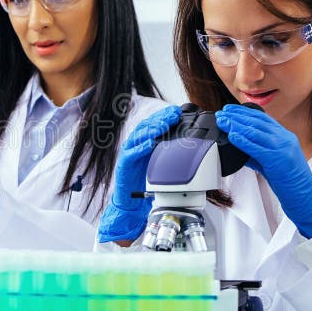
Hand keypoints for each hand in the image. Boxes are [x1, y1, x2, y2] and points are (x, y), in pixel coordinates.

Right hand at [97, 105, 181, 242]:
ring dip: (151, 130)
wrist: (130, 198)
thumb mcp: (160, 162)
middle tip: (172, 115)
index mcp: (144, 141)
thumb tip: (187, 142)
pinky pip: (131, 154)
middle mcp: (135, 144)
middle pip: (146, 126)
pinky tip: (149, 144)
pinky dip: (140, 148)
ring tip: (163, 126)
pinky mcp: (124, 164)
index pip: (154, 123)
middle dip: (160, 119)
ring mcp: (128, 153)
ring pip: (138, 136)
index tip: (176, 111)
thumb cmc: (144, 179)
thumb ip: (168, 151)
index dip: (164, 115)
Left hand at [215, 104, 311, 238]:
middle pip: (257, 122)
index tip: (230, 110)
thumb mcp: (273, 162)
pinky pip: (257, 147)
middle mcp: (285, 139)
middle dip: (237, 116)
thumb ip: (257, 153)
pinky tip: (232, 136)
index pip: (262, 118)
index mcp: (285, 137)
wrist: (306, 198)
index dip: (244, 112)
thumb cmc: (291, 182)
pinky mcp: (278, 160)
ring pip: (255, 131)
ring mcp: (283, 148)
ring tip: (223, 122)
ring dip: (236, 125)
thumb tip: (240, 147)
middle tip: (221, 114)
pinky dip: (243, 141)